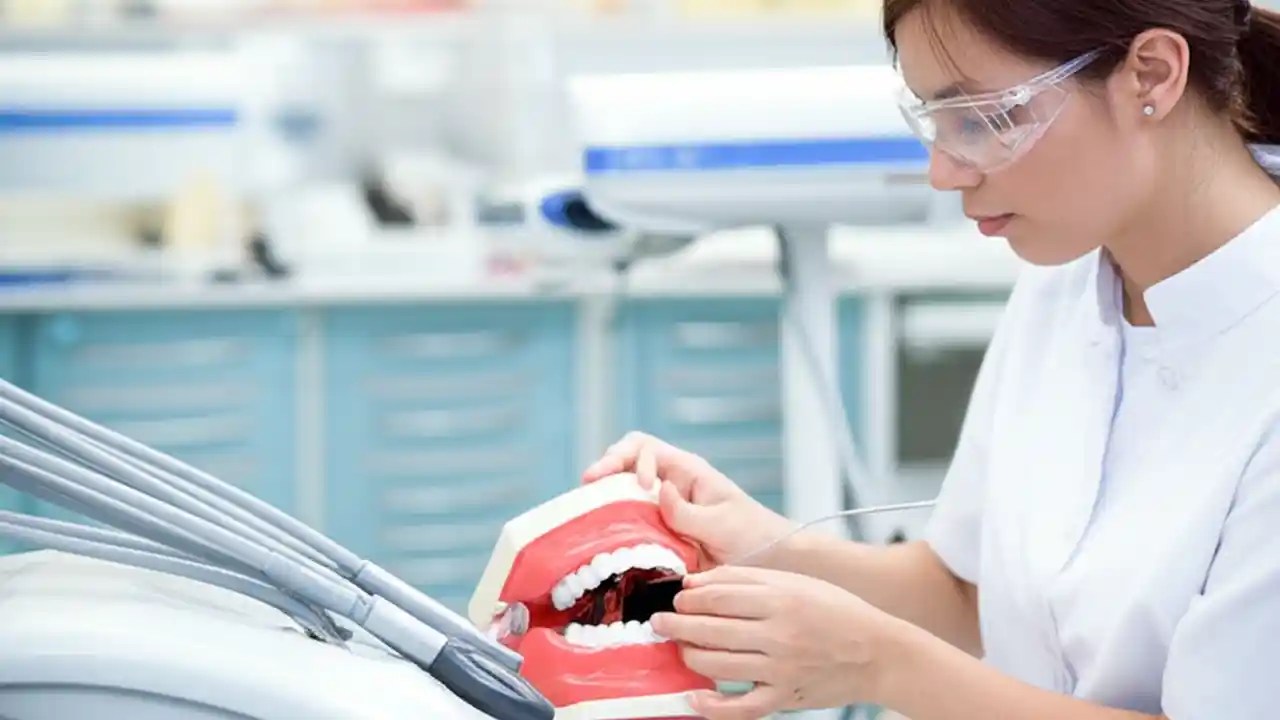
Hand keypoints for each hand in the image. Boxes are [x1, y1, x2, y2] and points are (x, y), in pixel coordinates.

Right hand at [582, 432, 793, 567]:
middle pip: (625, 461)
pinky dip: (613, 522)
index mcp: (686, 471)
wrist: (767, 562)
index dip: (631, 459)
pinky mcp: (657, 531)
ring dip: (605, 495)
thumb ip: (688, 511)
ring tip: (588, 508)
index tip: (638, 485)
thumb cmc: (752, 536)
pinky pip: (628, 520)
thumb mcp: (722, 524)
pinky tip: (602, 533)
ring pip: (621, 490)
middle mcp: (668, 483)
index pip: (645, 447)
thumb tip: (658, 490)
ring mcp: (660, 506)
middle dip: (606, 468)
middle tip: (588, 486)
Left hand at [652, 565, 905, 718]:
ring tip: (681, 648)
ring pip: (718, 664)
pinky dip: (713, 706)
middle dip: (677, 625)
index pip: (718, 596)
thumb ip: (746, 579)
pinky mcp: (786, 698)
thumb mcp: (795, 582)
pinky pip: (742, 707)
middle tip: (660, 622)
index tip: (676, 599)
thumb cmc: (835, 611)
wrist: (878, 652)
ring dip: (689, 656)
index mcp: (782, 599)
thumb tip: (696, 583)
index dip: (688, 598)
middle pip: (711, 629)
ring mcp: (782, 669)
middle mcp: (780, 633)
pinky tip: (695, 696)